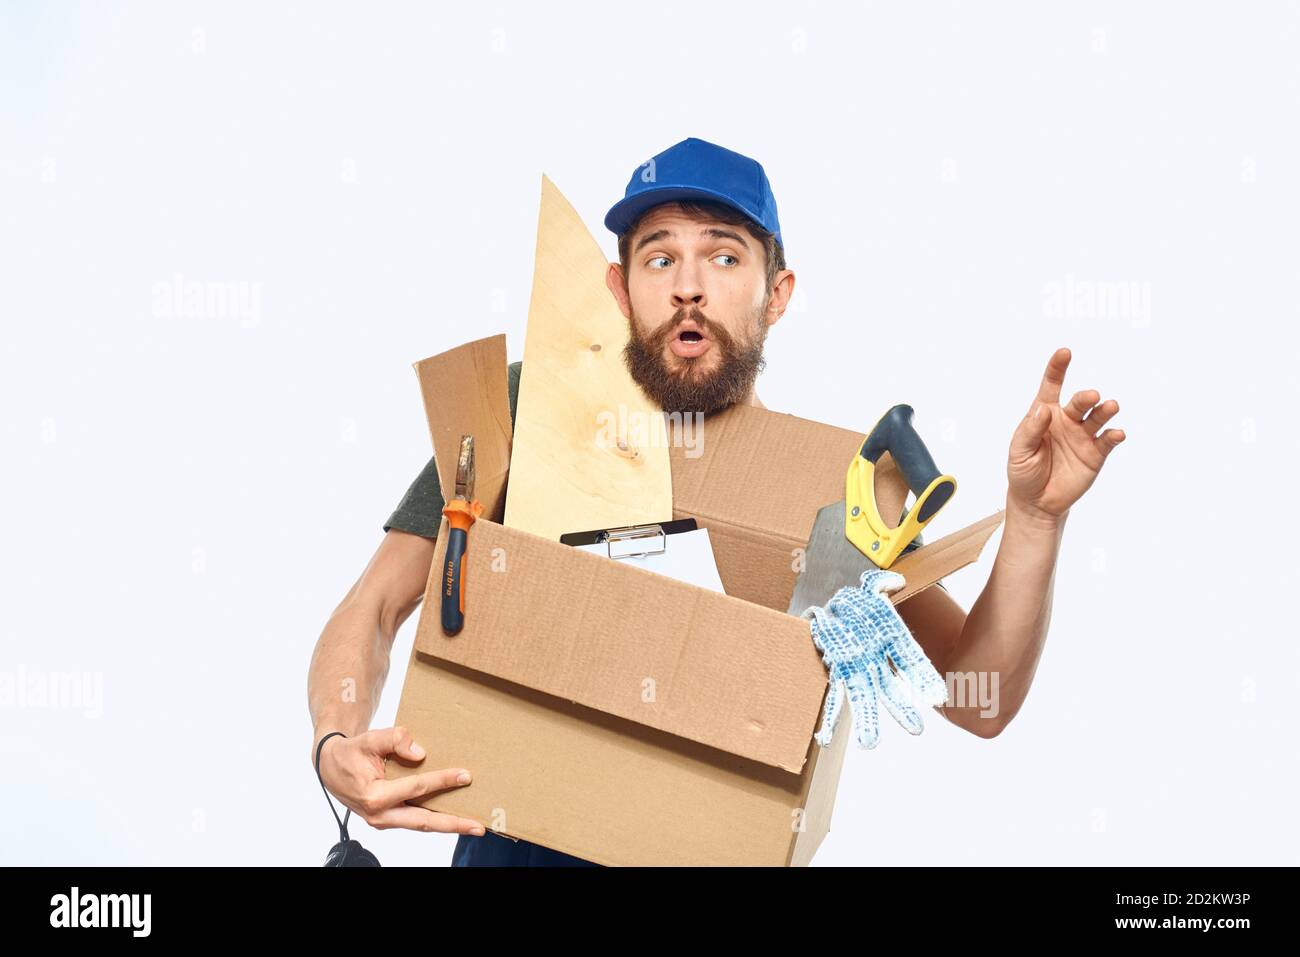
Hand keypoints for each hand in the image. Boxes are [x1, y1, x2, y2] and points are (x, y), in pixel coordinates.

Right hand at [316, 726, 485, 834]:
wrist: (330, 767)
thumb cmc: (351, 752)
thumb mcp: (369, 739)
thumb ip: (394, 739)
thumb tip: (420, 753)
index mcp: (374, 796)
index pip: (416, 788)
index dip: (442, 780)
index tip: (465, 776)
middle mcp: (379, 814)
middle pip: (423, 821)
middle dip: (453, 824)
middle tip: (479, 826)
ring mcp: (384, 820)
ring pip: (421, 825)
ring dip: (447, 826)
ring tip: (473, 826)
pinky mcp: (388, 819)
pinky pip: (414, 820)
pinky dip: (434, 820)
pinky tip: (452, 817)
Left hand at [804, 567, 948, 749]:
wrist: (834, 610)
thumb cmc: (858, 604)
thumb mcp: (869, 588)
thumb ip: (882, 583)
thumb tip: (896, 580)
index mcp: (890, 640)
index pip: (911, 660)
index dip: (924, 677)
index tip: (938, 697)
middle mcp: (876, 659)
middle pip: (889, 685)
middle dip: (900, 707)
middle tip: (916, 729)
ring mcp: (857, 669)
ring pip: (863, 696)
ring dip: (867, 719)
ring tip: (870, 743)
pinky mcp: (838, 674)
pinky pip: (834, 697)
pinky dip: (830, 717)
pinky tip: (825, 737)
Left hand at [1008, 347, 1125, 523]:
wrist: (1036, 501)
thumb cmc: (1024, 470)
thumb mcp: (1019, 451)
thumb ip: (1031, 430)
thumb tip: (1044, 410)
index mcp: (1044, 414)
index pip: (1051, 386)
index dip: (1057, 368)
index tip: (1065, 352)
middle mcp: (1067, 420)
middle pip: (1080, 402)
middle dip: (1086, 398)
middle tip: (1091, 397)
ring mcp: (1083, 436)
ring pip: (1098, 417)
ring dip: (1105, 410)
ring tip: (1110, 406)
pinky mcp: (1096, 454)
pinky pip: (1107, 441)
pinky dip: (1114, 435)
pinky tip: (1116, 433)